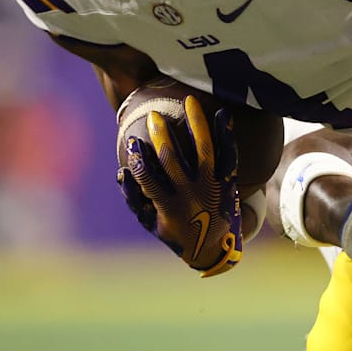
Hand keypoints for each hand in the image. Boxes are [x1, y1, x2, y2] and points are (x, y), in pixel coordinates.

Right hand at [117, 95, 241, 276]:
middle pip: (174, 159)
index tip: (132, 140)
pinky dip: (226, 134)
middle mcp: (191, 194)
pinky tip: (223, 113)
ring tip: (190, 101)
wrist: (215, 249)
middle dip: (161, 136)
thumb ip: (134, 200)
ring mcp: (212, 186)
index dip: (140, 159)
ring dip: (196, 124)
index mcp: (169, 206)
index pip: (149, 179)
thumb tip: (121, 173)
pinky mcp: (229, 183)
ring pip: (204, 150)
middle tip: (154, 115)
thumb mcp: (151, 224)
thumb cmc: (176, 234)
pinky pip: (230, 155)